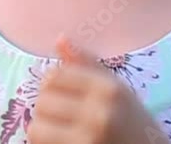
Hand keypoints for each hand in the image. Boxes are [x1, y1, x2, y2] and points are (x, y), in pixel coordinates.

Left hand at [27, 36, 169, 143]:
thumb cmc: (133, 124)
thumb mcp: (118, 90)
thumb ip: (88, 65)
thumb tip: (60, 38)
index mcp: (110, 89)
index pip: (55, 75)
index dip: (52, 84)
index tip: (62, 94)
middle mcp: (100, 113)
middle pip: (43, 100)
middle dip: (47, 108)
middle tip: (62, 116)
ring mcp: (88, 139)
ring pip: (36, 127)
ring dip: (43, 129)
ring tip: (60, 131)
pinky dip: (46, 143)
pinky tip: (61, 141)